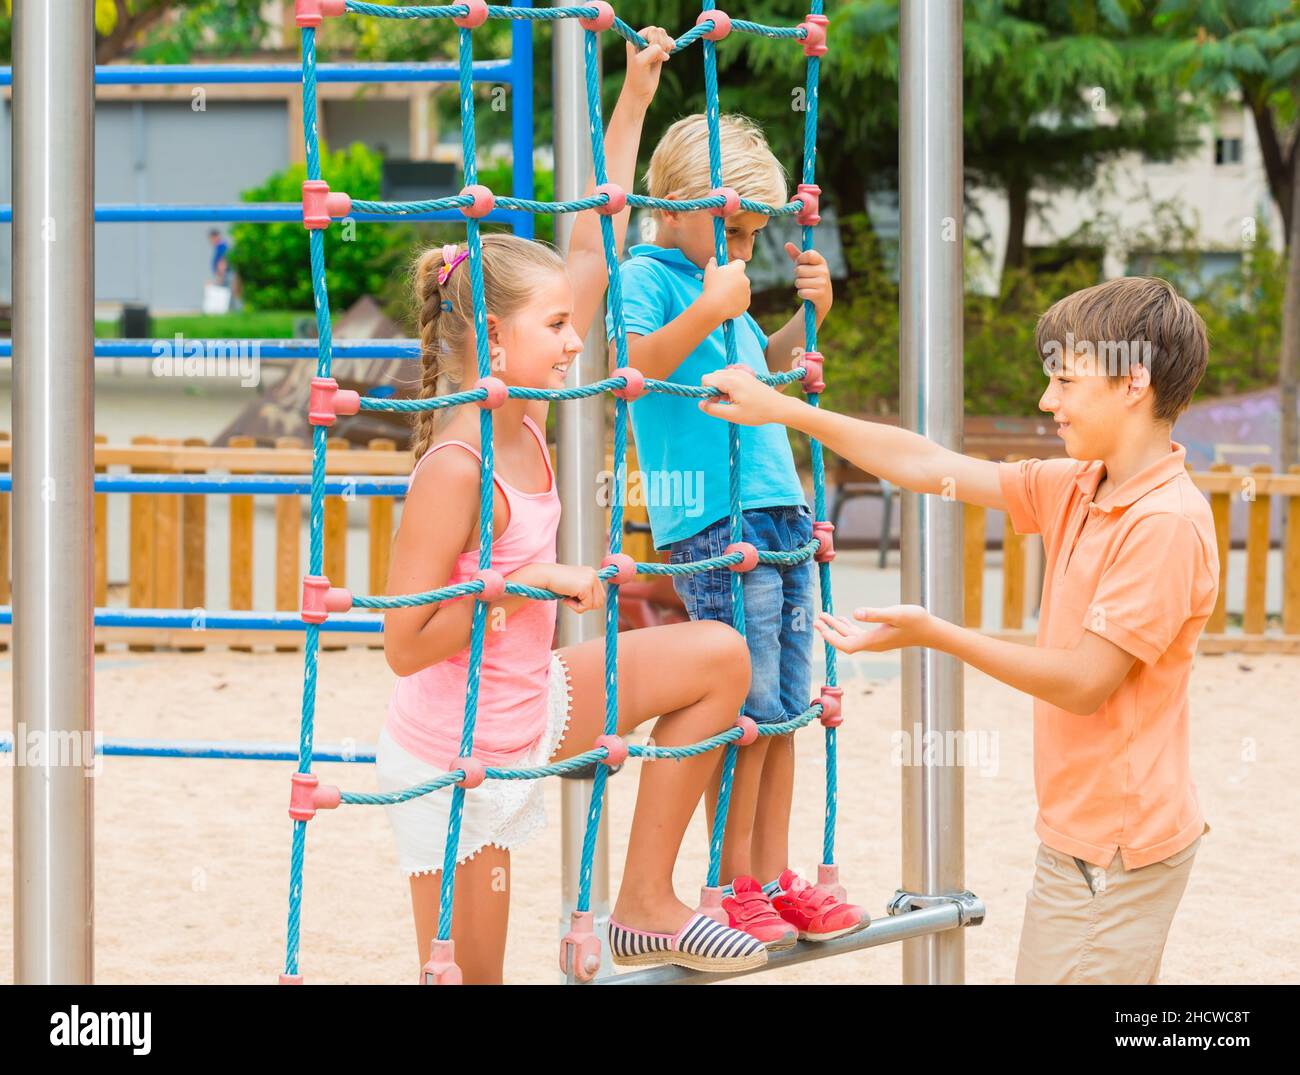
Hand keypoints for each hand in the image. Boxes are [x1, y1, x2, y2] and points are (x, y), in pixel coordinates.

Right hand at [544, 563, 605, 614]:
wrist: (545, 576)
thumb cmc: (556, 582)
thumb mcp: (575, 585)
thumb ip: (586, 591)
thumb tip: (596, 604)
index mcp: (592, 573)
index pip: (600, 595)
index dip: (588, 602)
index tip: (575, 597)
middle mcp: (593, 575)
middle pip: (600, 601)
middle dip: (586, 605)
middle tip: (571, 599)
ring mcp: (590, 580)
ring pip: (594, 605)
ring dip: (580, 606)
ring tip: (569, 598)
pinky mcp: (585, 587)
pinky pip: (586, 606)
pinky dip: (574, 606)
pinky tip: (566, 598)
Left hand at [624, 27, 673, 104]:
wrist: (640, 92)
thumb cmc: (637, 77)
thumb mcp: (641, 62)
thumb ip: (651, 51)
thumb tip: (663, 49)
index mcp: (635, 39)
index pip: (652, 30)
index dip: (655, 41)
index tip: (653, 54)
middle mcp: (642, 40)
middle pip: (659, 31)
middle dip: (662, 43)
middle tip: (659, 57)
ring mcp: (651, 47)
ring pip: (664, 36)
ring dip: (667, 45)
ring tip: (663, 56)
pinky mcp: (658, 54)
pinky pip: (667, 43)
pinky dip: (670, 46)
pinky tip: (669, 54)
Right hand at [698, 366, 792, 425]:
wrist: (778, 407)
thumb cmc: (756, 412)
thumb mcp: (732, 415)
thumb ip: (713, 409)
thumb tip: (700, 404)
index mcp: (730, 381)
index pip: (706, 379)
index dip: (706, 392)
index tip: (716, 403)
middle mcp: (734, 373)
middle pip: (712, 376)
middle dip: (713, 390)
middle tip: (724, 403)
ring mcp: (740, 372)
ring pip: (719, 376)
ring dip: (720, 388)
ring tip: (731, 400)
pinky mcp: (745, 375)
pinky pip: (728, 376)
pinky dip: (728, 385)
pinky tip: (736, 396)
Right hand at [701, 257, 750, 322]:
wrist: (715, 307)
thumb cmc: (711, 287)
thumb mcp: (709, 272)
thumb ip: (712, 263)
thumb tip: (713, 260)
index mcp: (737, 270)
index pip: (740, 263)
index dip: (733, 266)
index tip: (725, 270)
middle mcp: (745, 280)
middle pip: (741, 277)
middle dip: (734, 280)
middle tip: (722, 285)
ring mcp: (747, 292)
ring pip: (742, 289)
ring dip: (735, 291)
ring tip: (723, 296)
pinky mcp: (746, 303)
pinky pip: (742, 300)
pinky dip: (736, 301)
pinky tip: (726, 303)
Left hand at [784, 243, 831, 317]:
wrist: (822, 298)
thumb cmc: (811, 278)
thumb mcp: (806, 266)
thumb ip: (797, 256)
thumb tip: (787, 244)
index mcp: (821, 261)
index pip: (808, 254)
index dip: (800, 259)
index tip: (801, 264)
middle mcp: (824, 271)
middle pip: (799, 270)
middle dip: (798, 276)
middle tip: (805, 279)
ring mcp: (823, 283)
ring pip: (799, 282)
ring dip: (799, 286)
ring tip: (807, 287)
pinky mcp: (820, 294)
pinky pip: (802, 292)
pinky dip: (801, 294)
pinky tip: (808, 294)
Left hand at [814, 605, 935, 652]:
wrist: (931, 631)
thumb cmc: (916, 621)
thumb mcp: (895, 614)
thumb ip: (875, 614)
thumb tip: (854, 613)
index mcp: (873, 640)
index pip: (846, 645)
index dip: (831, 637)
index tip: (820, 628)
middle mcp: (872, 644)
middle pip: (844, 641)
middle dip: (829, 631)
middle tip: (816, 619)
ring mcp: (876, 641)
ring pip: (850, 636)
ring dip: (837, 627)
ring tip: (824, 616)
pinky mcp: (880, 636)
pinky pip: (858, 634)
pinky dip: (848, 627)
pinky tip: (843, 619)